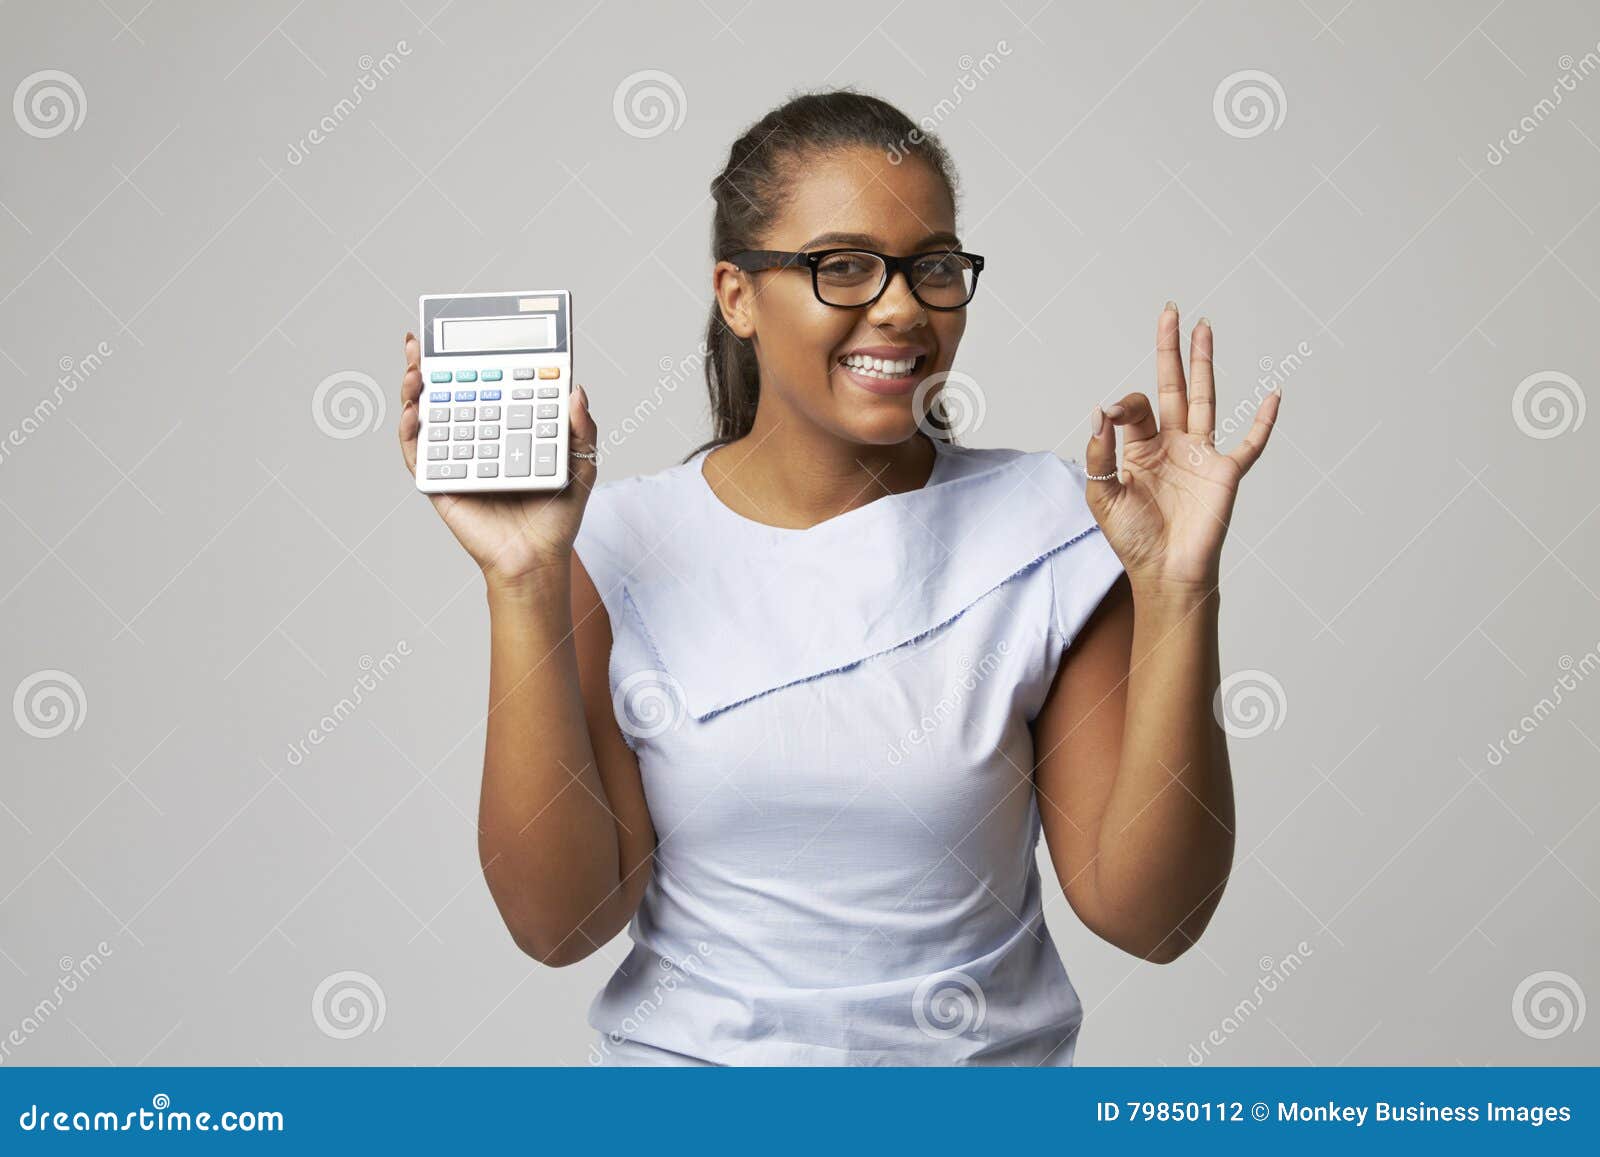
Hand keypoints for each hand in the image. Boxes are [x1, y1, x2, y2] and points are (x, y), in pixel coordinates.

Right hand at [399, 332, 599, 588]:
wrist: (538, 559)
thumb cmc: (557, 517)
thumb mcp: (581, 465)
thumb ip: (580, 429)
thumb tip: (576, 389)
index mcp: (507, 430)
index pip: (487, 387)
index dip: (474, 361)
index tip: (468, 337)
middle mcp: (478, 440)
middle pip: (448, 395)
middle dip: (429, 367)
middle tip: (421, 345)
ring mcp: (457, 459)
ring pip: (427, 419)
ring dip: (414, 392)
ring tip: (415, 373)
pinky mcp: (441, 482)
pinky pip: (418, 454)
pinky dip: (410, 431)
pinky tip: (414, 412)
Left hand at [1083, 304, 1280, 594]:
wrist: (1164, 572)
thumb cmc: (1134, 539)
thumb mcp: (1103, 496)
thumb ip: (1100, 455)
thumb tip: (1100, 411)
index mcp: (1141, 448)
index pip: (1134, 408)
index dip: (1122, 405)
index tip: (1111, 415)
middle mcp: (1173, 444)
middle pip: (1173, 386)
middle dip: (1171, 350)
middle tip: (1170, 312)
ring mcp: (1201, 454)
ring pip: (1205, 398)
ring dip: (1204, 364)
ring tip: (1203, 328)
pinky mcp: (1225, 472)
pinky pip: (1250, 444)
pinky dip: (1264, 423)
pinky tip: (1274, 396)